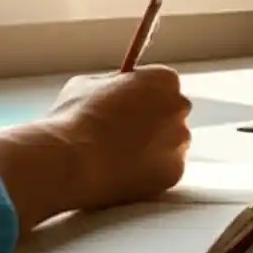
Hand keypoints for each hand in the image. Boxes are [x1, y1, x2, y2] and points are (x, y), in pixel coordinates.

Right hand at [0, 66, 191, 230]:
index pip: (161, 84)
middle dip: (153, 121)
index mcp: (163, 79)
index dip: (142, 95)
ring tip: (119, 156)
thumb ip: (114, 84)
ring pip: (170, 143)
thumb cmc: (75, 118)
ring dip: (152, 148)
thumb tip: (117, 91)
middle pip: (170, 113)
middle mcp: (180, 107)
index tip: (127, 106)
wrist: (72, 162)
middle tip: (124, 133)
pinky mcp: (175, 172)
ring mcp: (180, 141)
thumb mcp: (89, 84)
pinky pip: (165, 169)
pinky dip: (149, 172)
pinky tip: (124, 172)